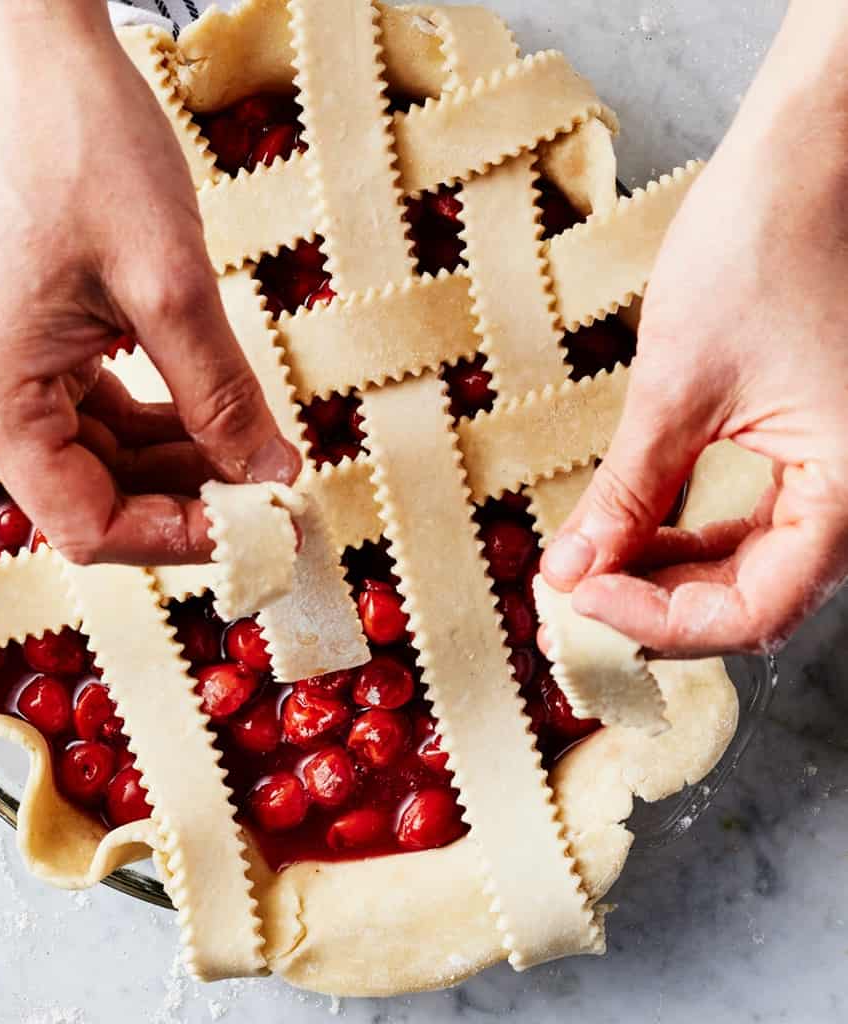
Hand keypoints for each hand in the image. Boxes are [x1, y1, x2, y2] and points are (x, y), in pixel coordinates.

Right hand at [0, 2, 299, 566]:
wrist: (42, 64)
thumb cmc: (84, 149)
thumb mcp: (172, 286)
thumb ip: (222, 396)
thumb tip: (272, 474)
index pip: (86, 524)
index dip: (176, 539)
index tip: (256, 530)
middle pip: (95, 501)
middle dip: (188, 504)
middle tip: (271, 497)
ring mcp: (8, 376)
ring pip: (105, 465)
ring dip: (182, 469)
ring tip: (256, 458)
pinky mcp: (36, 351)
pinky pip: (104, 420)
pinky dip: (164, 429)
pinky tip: (216, 421)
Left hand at [540, 4, 847, 655]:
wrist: (800, 166)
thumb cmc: (759, 253)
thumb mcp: (677, 388)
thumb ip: (627, 492)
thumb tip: (570, 571)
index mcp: (847, 490)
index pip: (754, 611)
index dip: (660, 623)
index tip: (580, 601)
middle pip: (750, 598)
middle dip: (653, 605)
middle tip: (571, 595)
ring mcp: (831, 475)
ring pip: (745, 567)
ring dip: (664, 576)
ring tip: (589, 565)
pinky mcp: (803, 451)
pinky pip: (746, 523)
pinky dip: (682, 537)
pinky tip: (628, 531)